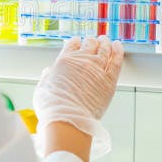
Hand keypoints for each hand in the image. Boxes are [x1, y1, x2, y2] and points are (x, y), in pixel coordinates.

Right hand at [33, 37, 123, 155]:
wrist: (68, 121)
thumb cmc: (53, 108)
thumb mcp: (43, 88)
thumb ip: (47, 77)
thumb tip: (48, 72)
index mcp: (64, 60)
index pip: (72, 44)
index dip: (76, 42)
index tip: (78, 43)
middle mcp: (82, 61)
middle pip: (90, 44)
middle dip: (91, 41)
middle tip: (93, 42)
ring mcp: (97, 69)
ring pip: (104, 49)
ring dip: (105, 43)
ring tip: (106, 41)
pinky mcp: (110, 80)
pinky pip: (116, 60)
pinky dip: (118, 51)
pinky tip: (118, 45)